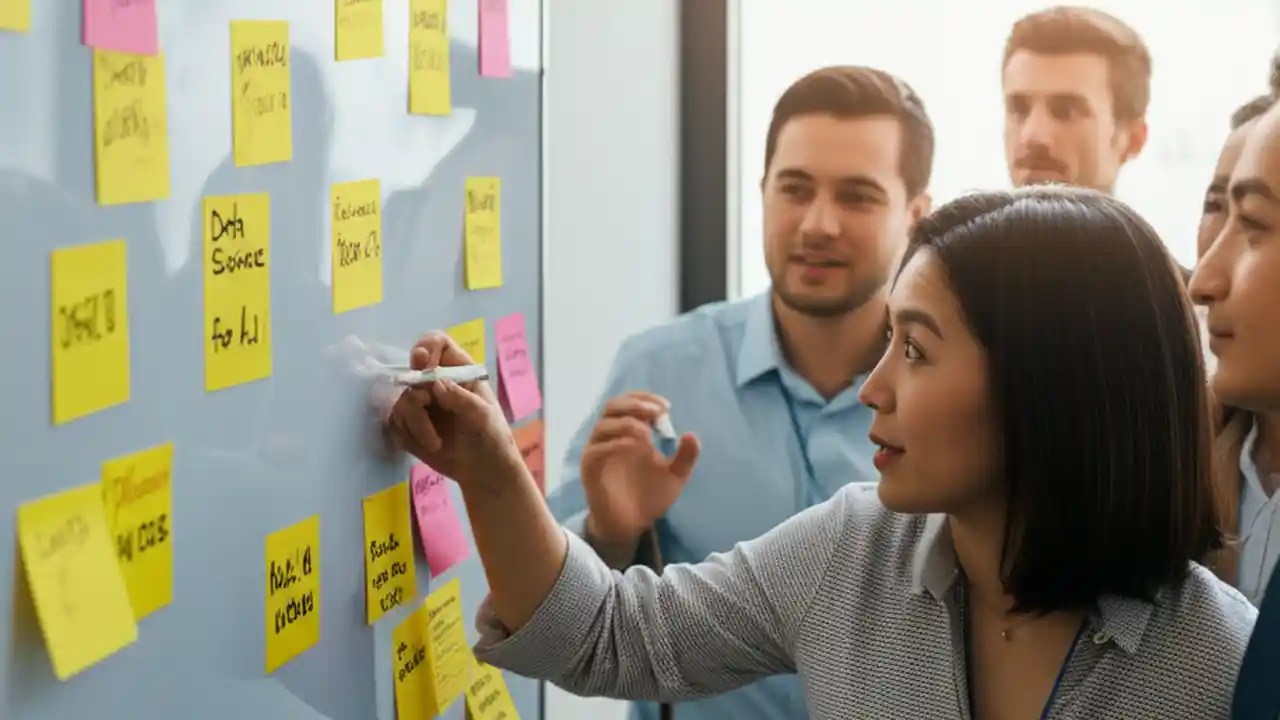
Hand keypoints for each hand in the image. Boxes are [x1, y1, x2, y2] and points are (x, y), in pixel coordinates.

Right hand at [387, 332, 520, 488]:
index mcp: (459, 371)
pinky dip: (408, 435)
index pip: (436, 342)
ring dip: (415, 423)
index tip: (425, 368)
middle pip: (411, 370)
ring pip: (400, 399)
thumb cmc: (491, 438)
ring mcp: (421, 402)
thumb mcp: (483, 417)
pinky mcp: (409, 424)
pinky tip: (429, 445)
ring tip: (435, 442)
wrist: (483, 472)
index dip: (426, 348)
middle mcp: (436, 381)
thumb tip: (436, 383)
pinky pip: (394, 421)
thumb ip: (461, 398)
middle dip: (416, 392)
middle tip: (425, 406)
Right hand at [581, 391, 699, 542]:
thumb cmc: (650, 497)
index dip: (646, 399)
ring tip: (648, 434)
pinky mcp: (590, 470)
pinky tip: (636, 447)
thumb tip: (691, 434)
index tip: (666, 407)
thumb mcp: (676, 476)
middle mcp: (610, 437)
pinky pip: (596, 450)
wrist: (632, 526)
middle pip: (612, 406)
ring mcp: (597, 452)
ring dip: (627, 423)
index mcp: (627, 432)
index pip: (629, 402)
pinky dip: (615, 443)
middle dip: (635, 404)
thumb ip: (685, 457)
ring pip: (603, 426)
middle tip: (656, 413)